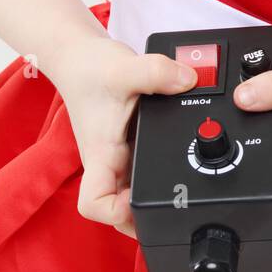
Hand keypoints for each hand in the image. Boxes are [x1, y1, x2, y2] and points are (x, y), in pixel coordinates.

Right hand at [52, 35, 199, 235]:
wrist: (80, 57)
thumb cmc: (89, 68)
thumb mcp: (124, 68)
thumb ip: (157, 73)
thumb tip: (190, 81)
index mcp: (100, 154)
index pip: (94, 204)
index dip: (116, 213)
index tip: (137, 200)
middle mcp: (109, 163)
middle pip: (120, 214)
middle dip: (146, 214)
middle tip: (176, 191)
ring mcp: (119, 159)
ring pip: (135, 194)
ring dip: (157, 193)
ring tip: (185, 171)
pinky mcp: (129, 148)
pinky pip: (146, 171)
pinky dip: (162, 169)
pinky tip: (181, 152)